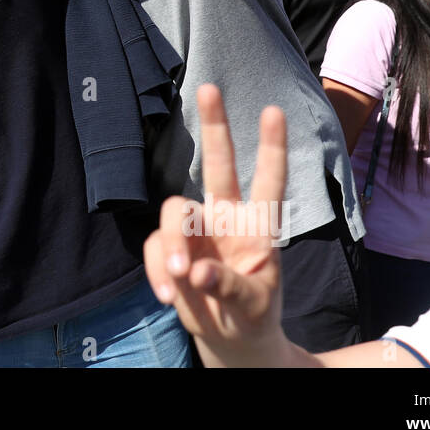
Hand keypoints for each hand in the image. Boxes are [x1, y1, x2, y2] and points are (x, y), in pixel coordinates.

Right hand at [144, 84, 289, 366]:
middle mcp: (226, 219)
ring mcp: (196, 231)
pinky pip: (154, 247)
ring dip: (172, 246)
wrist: (229, 340)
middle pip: (219, 164)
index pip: (269, 181)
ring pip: (173, 213)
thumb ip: (229, 287)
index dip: (271, 148)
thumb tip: (197, 272)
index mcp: (259, 228)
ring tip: (180, 281)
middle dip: (214, 127)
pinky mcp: (170, 249)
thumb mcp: (252, 307)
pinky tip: (169, 297)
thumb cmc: (252, 316)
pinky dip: (158, 272)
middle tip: (211, 88)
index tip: (274, 111)